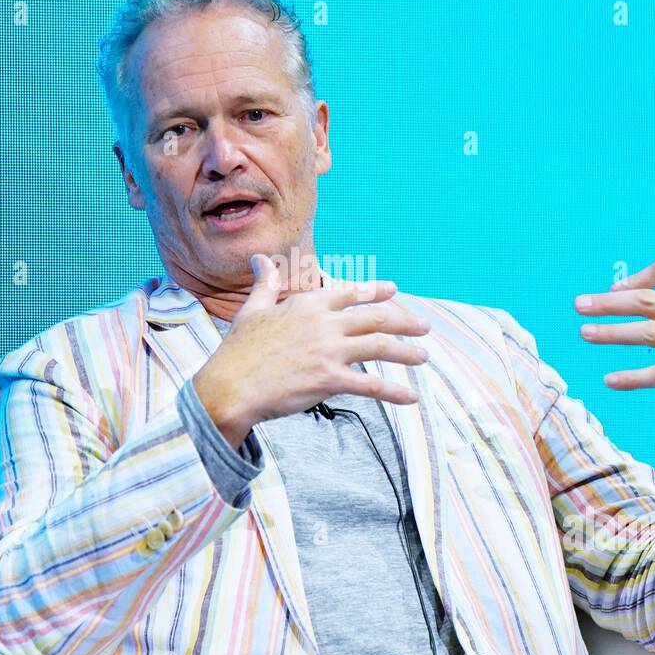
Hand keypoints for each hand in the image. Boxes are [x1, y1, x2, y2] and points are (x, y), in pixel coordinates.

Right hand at [192, 253, 431, 446]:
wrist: (230, 386)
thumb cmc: (239, 350)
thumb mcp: (253, 309)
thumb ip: (266, 283)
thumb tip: (259, 258)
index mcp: (308, 304)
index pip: (351, 293)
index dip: (377, 292)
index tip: (394, 291)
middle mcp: (324, 323)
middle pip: (376, 318)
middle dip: (405, 321)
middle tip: (424, 327)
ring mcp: (329, 351)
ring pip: (380, 347)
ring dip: (406, 352)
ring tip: (423, 357)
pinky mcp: (329, 380)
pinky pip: (371, 385)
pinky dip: (395, 391)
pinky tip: (411, 396)